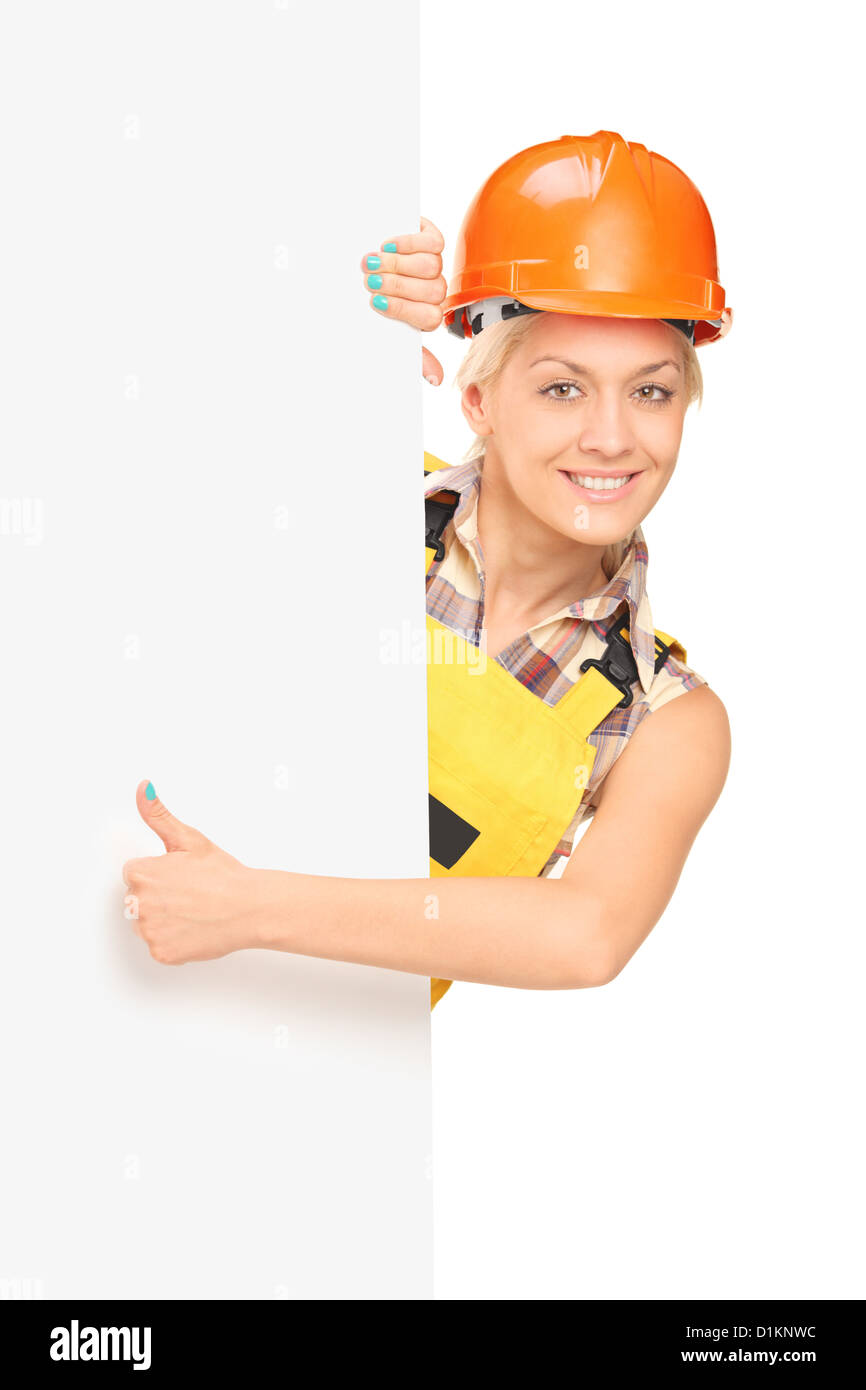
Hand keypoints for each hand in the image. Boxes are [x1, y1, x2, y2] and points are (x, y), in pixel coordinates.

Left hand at [122, 781, 260, 964]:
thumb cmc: (222, 874)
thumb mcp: (188, 839)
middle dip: (159, 897)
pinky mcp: (161, 953)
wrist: (249, 907)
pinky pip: (160, 946)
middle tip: (190, 894)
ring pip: (148, 924)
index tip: (179, 877)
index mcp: (141, 874)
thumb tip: (143, 789)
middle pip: (137, 900)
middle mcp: (138, 904)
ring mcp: (149, 931)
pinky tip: (193, 929)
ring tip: (193, 911)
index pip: (135, 875)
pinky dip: (174, 941)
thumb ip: (158, 814)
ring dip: (165, 920)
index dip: (159, 874)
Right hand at [360, 215, 445, 384]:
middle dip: (397, 286)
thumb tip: (436, 380)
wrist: (356, 262)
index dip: (403, 310)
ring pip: (432, 266)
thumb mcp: (383, 330)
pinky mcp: (430, 238)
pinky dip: (411, 241)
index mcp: (426, 316)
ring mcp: (434, 264)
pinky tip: (388, 245)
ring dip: (400, 264)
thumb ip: (411, 355)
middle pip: (432, 291)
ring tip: (372, 261)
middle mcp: (434, 291)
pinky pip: (434, 242)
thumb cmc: (369, 300)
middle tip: (370, 281)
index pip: (429, 318)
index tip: (376, 303)